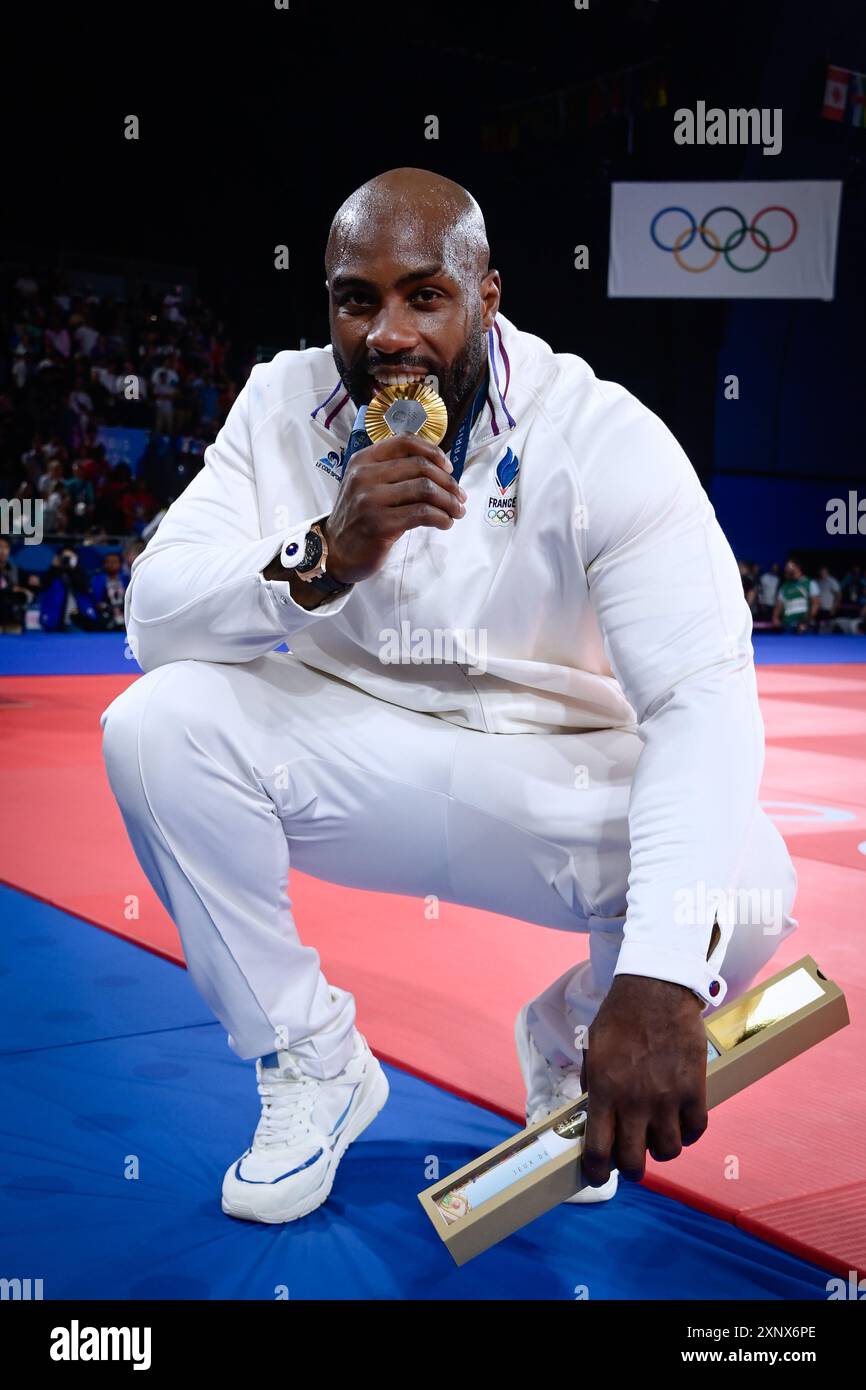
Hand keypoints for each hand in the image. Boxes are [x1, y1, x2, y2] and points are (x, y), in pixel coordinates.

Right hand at [324, 434, 466, 584]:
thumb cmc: (358, 518)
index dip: (433, 452)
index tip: (448, 468)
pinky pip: (422, 514)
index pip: (405, 442)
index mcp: (363, 460)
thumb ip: (392, 471)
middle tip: (460, 497)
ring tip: (457, 512)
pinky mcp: (379, 524)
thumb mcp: (366, 485)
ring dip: (449, 501)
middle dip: (448, 482)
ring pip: (425, 489)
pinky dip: (441, 517)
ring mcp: (370, 500)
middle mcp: (364, 476)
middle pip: (421, 467)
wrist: (335, 552)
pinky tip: (445, 523)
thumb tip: (438, 469)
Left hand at [580, 975, 707, 1186]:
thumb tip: (592, 1115)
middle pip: (634, 1162)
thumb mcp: (592, 1050)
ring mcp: (667, 1098)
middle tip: (631, 1159)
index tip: (597, 1177)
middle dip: (630, 1167)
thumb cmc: (619, 1017)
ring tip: (657, 1136)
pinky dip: (688, 1133)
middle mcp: (635, 1102)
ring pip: (668, 1152)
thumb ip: (591, 1085)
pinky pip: (696, 1131)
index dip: (596, 1173)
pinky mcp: (695, 1090)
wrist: (657, 989)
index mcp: (604, 1091)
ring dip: (661, 1149)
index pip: (598, 1150)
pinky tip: (681, 1122)